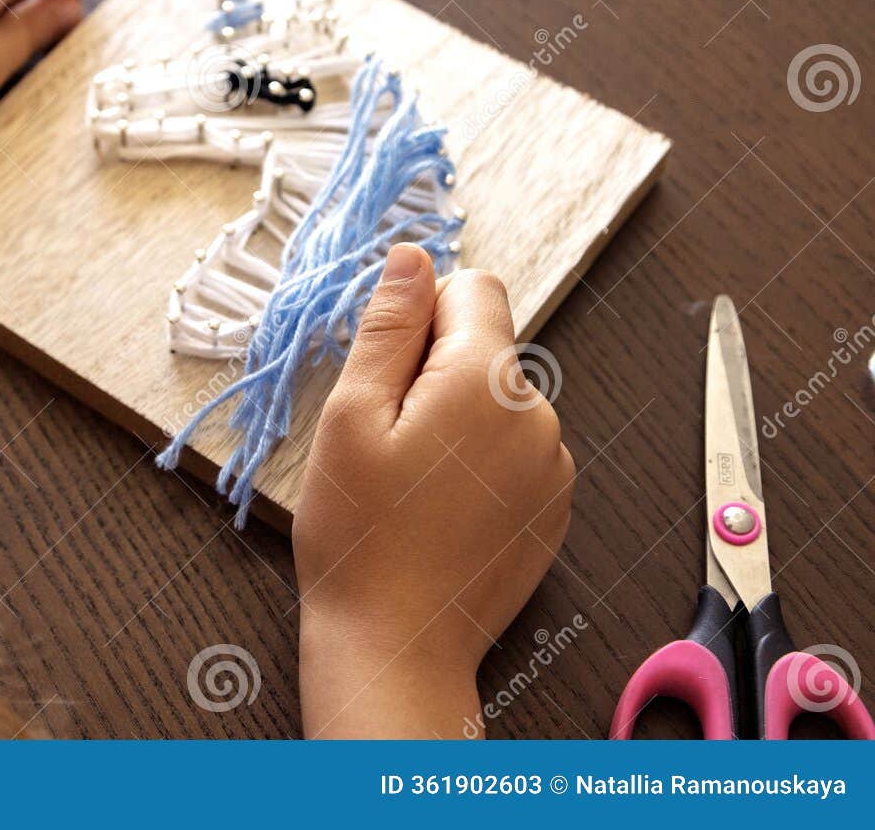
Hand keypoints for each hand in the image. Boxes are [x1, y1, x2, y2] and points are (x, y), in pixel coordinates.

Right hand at [293, 245, 574, 737]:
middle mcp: (537, 416)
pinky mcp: (553, 506)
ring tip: (409, 482)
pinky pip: (514, 449)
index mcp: (486, 383)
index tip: (385, 372)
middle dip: (432, 371)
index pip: (472, 286)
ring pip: (497, 399)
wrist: (399, 646)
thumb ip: (388, 328)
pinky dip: (477, 463)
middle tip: (384, 438)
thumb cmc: (361, 537)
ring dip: (455, 419)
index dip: (419, 315)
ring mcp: (553, 465)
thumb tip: (412, 257)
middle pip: (484, 346)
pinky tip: (437, 509)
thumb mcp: (350, 417)